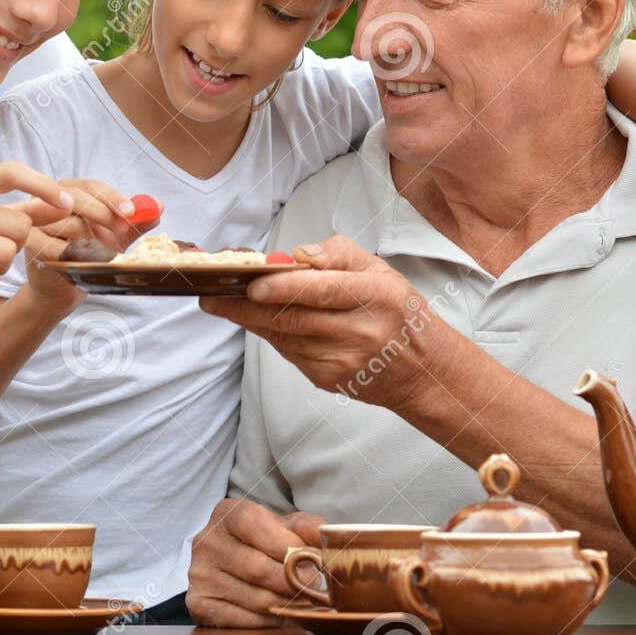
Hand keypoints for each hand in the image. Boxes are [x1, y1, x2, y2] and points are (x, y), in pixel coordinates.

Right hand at [20, 179, 161, 308]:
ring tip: (96, 255)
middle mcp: (49, 200)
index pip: (92, 186)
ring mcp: (36, 220)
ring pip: (68, 224)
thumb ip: (136, 222)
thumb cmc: (87, 255)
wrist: (63, 286)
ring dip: (90, 242)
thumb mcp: (116, 237)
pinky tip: (78, 263)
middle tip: (122, 230)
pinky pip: (56, 247)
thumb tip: (159, 207)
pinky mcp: (28, 243)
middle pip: (76, 197)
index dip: (113, 197)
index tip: (131, 211)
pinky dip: (73, 257)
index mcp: (70, 192)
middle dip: (104, 213)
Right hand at [187, 498, 325, 627]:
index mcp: (226, 514)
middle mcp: (206, 542)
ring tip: (301, 599)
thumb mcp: (284, 526)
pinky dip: (270, 619)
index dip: (284, 542)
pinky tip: (279, 610)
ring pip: (255, 597)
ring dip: (286, 602)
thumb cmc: (264, 542)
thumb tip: (324, 536)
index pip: (252, 522)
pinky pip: (245, 619)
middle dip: (292, 580)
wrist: (229, 566)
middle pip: (256, 567)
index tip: (309, 558)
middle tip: (314, 586)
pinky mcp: (199, 604)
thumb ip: (306, 527)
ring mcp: (199, 574)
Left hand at [199, 235, 448, 409]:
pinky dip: (270, 335)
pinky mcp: (329, 380)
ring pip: (285, 337)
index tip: (250, 284)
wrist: (423, 371)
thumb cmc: (399, 312)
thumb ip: (339, 255)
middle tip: (212, 294)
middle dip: (247, 306)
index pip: (322, 290)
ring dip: (249, 321)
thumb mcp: (381, 270)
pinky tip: (254, 321)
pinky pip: (290, 353)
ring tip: (220, 303)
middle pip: (294, 318)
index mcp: (376, 295)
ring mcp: (344, 361)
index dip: (283, 287)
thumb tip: (298, 254)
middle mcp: (360, 331)